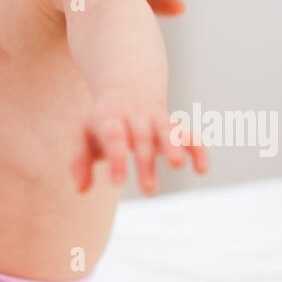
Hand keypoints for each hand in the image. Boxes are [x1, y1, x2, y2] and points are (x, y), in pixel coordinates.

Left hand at [72, 102, 208, 194]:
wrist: (127, 89)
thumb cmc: (103, 123)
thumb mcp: (84, 136)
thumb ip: (79, 162)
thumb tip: (80, 189)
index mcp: (110, 118)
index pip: (113, 137)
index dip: (116, 158)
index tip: (117, 183)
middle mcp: (135, 116)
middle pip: (142, 136)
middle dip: (146, 162)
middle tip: (149, 192)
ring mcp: (157, 119)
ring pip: (167, 130)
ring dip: (173, 146)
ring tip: (177, 165)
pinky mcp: (175, 126)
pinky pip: (189, 134)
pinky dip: (197, 149)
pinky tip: (201, 170)